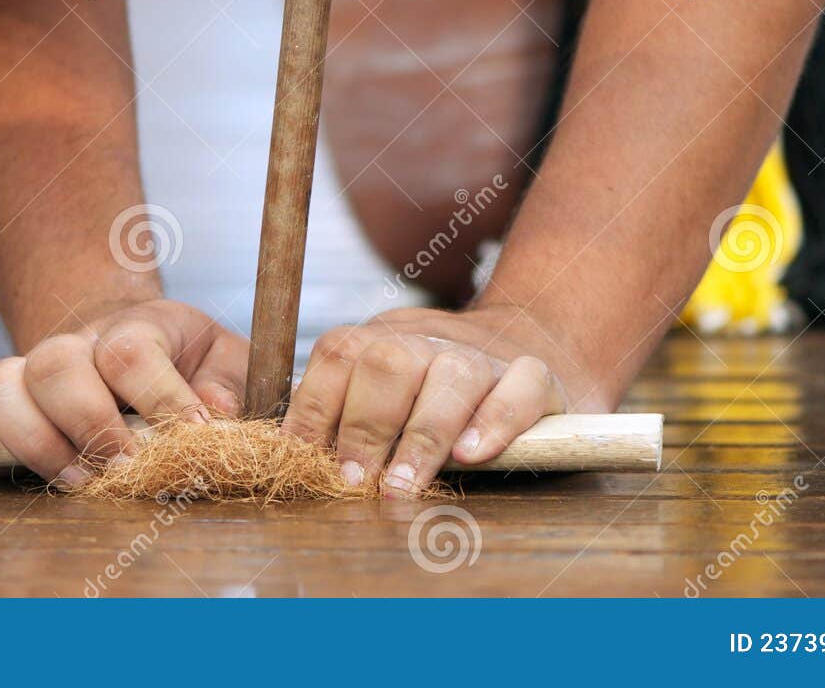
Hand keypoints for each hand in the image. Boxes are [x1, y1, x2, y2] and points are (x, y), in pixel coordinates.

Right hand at [0, 300, 246, 487]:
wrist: (146, 347)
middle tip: (126, 470)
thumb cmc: (192, 365)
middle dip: (91, 426)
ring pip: (4, 384)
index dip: (160, 398)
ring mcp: (33, 369)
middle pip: (57, 365)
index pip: (130, 351)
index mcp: (139, 326)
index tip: (194, 438)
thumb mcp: (228, 363)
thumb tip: (214, 416)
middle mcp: (77, 343)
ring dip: (37, 440)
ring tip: (78, 480)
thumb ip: (229, 383)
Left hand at [284, 305, 573, 495]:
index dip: (316, 407)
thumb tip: (289, 459)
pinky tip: (472, 454)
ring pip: (453, 375)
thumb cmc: (433, 391)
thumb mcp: (381, 391)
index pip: (338, 355)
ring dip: (422, 434)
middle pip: (390, 362)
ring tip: (402, 485)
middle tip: (354, 481)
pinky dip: (497, 419)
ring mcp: (485, 355)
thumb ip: (341, 415)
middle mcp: (430, 340)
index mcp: (382, 340)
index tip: (304, 459)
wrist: (525, 343)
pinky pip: (520, 387)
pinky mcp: (535, 375)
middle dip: (365, 426)